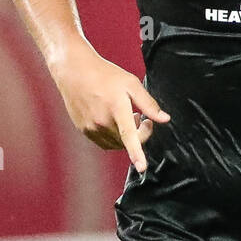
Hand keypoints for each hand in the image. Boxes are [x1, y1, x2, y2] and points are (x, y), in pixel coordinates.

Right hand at [50, 47, 169, 173]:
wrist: (75, 71)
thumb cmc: (106, 75)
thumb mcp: (131, 84)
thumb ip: (149, 104)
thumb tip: (165, 119)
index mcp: (116, 108)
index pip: (129, 136)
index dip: (137, 153)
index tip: (142, 168)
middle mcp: (101, 121)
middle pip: (126, 141)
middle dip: (139, 133)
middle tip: (140, 116)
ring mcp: (90, 127)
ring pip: (115, 144)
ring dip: (125, 136)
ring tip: (126, 116)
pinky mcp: (83, 130)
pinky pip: (103, 142)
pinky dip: (113, 136)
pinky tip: (112, 120)